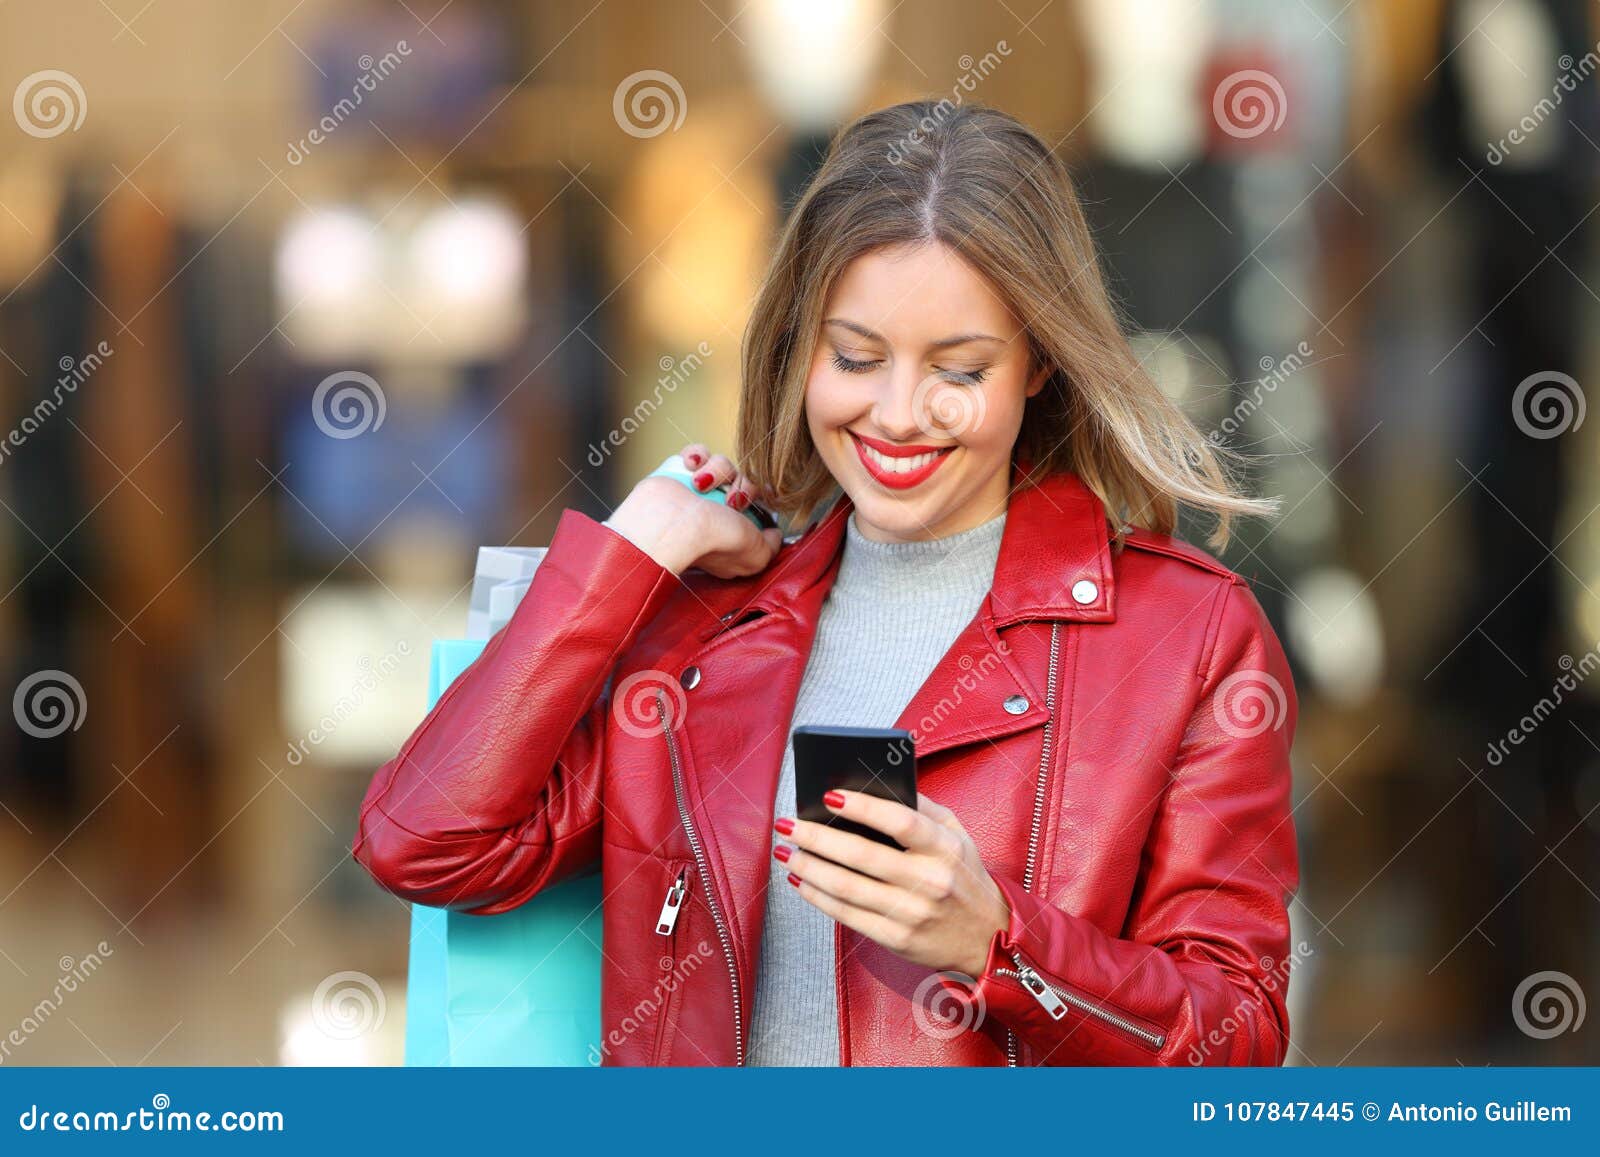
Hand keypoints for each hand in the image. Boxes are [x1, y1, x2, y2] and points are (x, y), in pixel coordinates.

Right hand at [604, 443, 781, 577]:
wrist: (674, 526)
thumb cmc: (713, 543)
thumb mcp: (756, 556)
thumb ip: (771, 546)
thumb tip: (775, 533)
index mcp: (730, 529)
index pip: (752, 504)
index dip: (754, 499)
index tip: (750, 504)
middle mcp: (713, 510)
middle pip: (742, 479)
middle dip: (741, 485)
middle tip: (731, 501)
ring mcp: (695, 491)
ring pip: (722, 464)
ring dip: (718, 471)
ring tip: (702, 485)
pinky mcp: (678, 474)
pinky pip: (697, 453)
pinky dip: (696, 455)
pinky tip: (692, 467)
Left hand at [774, 790, 1010, 978]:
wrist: (987, 937)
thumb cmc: (963, 875)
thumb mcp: (957, 834)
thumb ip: (922, 808)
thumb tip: (873, 786)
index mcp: (945, 848)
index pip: (900, 821)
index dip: (862, 807)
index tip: (828, 795)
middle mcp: (929, 881)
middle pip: (861, 855)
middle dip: (816, 837)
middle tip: (787, 823)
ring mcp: (912, 913)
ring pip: (846, 887)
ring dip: (808, 866)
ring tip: (786, 851)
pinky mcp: (896, 938)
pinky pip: (847, 915)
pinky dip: (817, 896)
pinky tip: (801, 881)